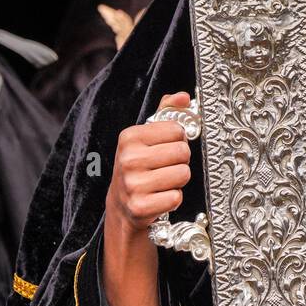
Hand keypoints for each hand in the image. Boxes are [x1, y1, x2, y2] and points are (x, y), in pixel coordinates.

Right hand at [106, 91, 192, 237]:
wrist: (121, 206)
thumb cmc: (139, 166)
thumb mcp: (147, 137)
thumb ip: (166, 112)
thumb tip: (184, 97)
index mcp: (130, 137)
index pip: (177, 130)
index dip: (178, 140)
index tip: (166, 148)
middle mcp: (128, 159)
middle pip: (183, 152)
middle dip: (181, 161)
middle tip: (166, 167)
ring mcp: (132, 184)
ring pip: (183, 174)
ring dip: (178, 180)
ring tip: (163, 182)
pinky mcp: (140, 207)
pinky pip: (176, 197)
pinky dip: (173, 199)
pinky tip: (159, 197)